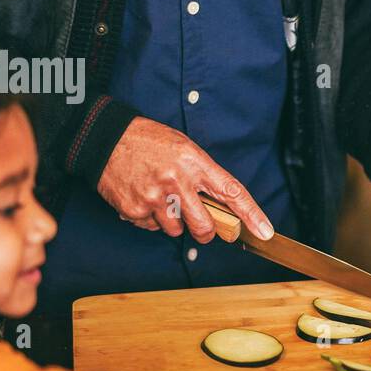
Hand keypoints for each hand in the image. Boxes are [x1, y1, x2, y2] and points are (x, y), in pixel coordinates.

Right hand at [97, 117, 271, 243]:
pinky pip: (151, 228)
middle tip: (201, 226)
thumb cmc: (149, 142)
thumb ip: (204, 176)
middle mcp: (176, 182)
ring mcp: (154, 198)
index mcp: (194, 163)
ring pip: (176, 231)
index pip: (231, 192)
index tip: (265, 231)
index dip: (251, 214)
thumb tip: (222, 206)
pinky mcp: (134, 210)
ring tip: (160, 198)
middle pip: (204, 226)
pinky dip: (150, 219)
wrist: (105, 138)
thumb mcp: (184, 148)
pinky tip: (143, 198)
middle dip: (205, 232)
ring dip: (173, 222)